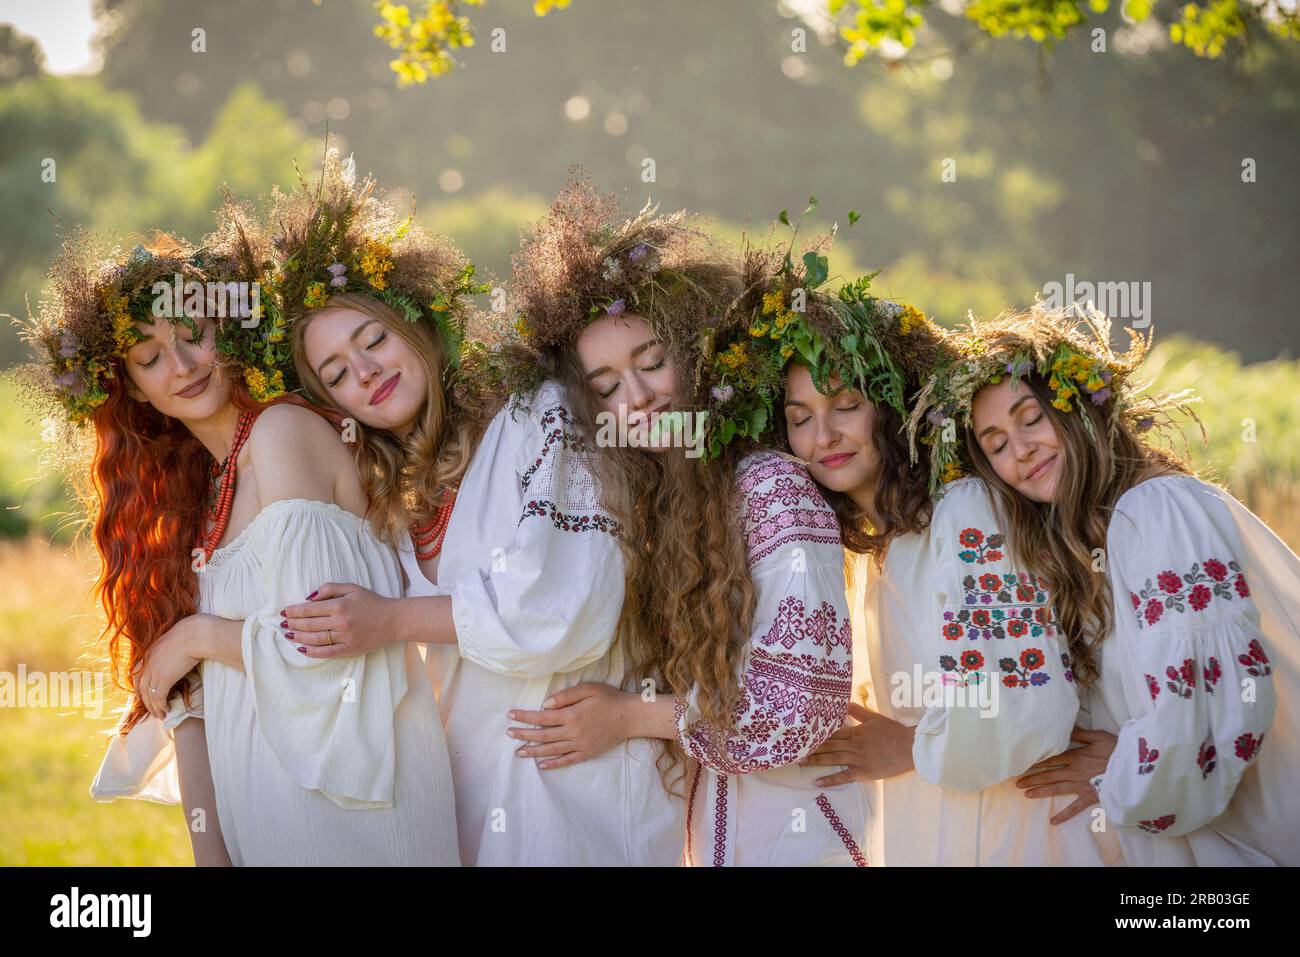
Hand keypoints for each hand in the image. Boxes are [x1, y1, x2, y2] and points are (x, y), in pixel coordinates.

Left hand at [137, 615, 206, 720]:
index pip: (136, 676)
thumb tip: (173, 656)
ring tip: (160, 715)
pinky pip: (159, 697)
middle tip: (153, 711)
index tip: (143, 697)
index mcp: (148, 654)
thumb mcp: (171, 641)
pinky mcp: (164, 679)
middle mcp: (147, 664)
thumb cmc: (189, 635)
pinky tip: (166, 710)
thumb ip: (167, 651)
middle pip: (142, 689)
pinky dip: (161, 706)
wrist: (194, 635)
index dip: (138, 688)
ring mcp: (154, 672)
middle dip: (146, 702)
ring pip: (149, 696)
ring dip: (154, 708)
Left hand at [280, 582, 398, 657]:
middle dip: (293, 624)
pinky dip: (312, 652)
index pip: (310, 609)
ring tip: (288, 635)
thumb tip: (308, 597)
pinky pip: (327, 652)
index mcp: (340, 605)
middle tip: (283, 624)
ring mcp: (345, 637)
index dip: (294, 611)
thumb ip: (329, 588)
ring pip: (315, 639)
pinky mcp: (350, 649)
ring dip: (298, 637)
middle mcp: (341, 622)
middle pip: (309, 625)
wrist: (394, 620)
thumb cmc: (372, 602)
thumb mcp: (352, 588)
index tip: (284, 612)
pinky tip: (302, 648)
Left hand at [506, 682, 638, 769]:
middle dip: (523, 734)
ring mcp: (580, 744)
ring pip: (551, 750)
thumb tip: (546, 704)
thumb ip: (566, 696)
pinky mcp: (587, 753)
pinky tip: (541, 765)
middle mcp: (573, 732)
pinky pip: (567, 760)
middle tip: (508, 734)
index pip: (542, 717)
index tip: (511, 715)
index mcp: (572, 715)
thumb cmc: (610, 699)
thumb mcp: (589, 689)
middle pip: (542, 735)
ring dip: (533, 751)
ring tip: (518, 752)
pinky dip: (553, 764)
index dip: (525, 716)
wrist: (631, 717)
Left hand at [802, 702, 915, 785]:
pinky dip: (830, 779)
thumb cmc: (893, 732)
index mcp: (855, 731)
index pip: (832, 732)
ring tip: (800, 762)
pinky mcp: (863, 772)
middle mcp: (853, 745)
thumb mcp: (875, 718)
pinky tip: (817, 782)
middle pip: (828, 745)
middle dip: (811, 747)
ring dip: (815, 761)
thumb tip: (844, 702)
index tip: (802, 733)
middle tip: (793, 748)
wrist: (910, 748)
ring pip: (832, 759)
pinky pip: (844, 776)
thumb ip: (858, 711)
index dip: (817, 733)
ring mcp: (857, 759)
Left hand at [1015, 726, 1117, 824]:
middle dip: (1032, 778)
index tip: (1023, 764)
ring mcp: (1081, 786)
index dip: (1036, 762)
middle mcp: (1074, 772)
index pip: (1051, 760)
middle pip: (1049, 775)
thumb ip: (1080, 734)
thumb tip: (1066, 726)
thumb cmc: (1117, 750)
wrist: (1133, 768)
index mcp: (1075, 757)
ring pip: (1056, 789)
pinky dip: (1064, 815)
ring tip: (1026, 794)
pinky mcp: (1090, 797)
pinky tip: (1052, 821)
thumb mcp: (1099, 737)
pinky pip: (1075, 808)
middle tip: (1017, 782)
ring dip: (1041, 792)